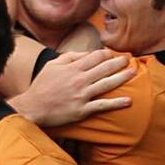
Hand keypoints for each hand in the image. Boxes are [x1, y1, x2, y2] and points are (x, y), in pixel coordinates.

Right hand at [17, 48, 135, 126]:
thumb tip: (86, 54)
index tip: (113, 54)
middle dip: (119, 62)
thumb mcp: (52, 65)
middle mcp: (80, 80)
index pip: (96, 56)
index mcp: (73, 68)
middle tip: (128, 60)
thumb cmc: (41, 86)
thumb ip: (70, 57)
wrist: (31, 108)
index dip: (107, 54)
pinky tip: (128, 100)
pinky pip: (102, 105)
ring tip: (133, 73)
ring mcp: (82, 95)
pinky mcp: (81, 110)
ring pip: (107, 84)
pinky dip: (116, 103)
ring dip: (122, 77)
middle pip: (105, 68)